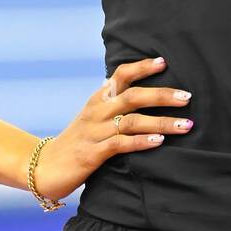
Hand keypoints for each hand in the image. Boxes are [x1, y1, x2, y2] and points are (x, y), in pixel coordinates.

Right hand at [31, 56, 191, 200]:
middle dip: (162, 95)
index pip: (121, 75)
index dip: (142, 67)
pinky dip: (141, 141)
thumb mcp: (92, 117)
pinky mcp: (92, 154)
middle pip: (133, 96)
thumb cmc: (76, 141)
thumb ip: (111, 103)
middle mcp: (97, 111)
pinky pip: (120, 144)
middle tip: (187, 97)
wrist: (43, 167)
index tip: (164, 62)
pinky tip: (158, 141)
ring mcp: (94, 132)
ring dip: (161, 122)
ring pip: (132, 121)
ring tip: (186, 125)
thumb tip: (130, 86)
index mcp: (98, 99)